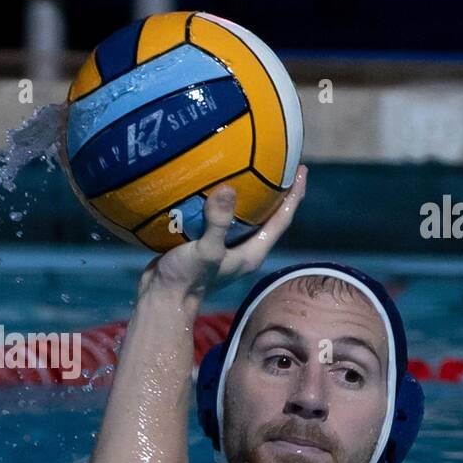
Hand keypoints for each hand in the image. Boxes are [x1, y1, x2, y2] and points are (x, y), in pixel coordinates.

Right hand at [142, 164, 307, 302]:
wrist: (160, 299)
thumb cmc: (186, 280)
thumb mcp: (206, 250)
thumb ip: (218, 223)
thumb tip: (228, 189)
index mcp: (251, 253)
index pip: (281, 220)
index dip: (294, 195)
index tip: (301, 169)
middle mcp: (242, 250)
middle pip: (267, 216)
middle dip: (276, 192)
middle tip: (279, 163)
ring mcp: (224, 248)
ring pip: (243, 217)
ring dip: (248, 195)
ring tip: (248, 168)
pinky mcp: (204, 245)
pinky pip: (219, 218)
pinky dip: (220, 201)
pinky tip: (211, 185)